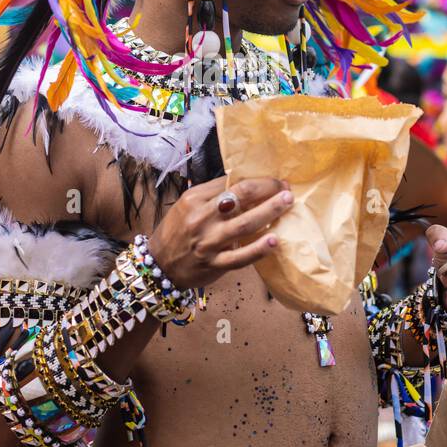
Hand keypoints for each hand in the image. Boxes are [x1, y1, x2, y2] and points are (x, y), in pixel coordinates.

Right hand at [147, 175, 292, 289]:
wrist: (158, 266)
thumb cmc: (177, 232)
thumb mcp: (188, 207)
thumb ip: (213, 196)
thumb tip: (247, 185)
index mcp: (194, 198)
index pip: (231, 182)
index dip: (257, 179)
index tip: (275, 181)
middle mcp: (201, 218)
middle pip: (240, 197)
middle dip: (267, 189)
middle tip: (286, 188)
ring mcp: (208, 242)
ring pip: (244, 224)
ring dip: (269, 211)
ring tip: (287, 203)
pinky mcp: (214, 264)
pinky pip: (240, 256)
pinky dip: (259, 249)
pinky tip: (275, 241)